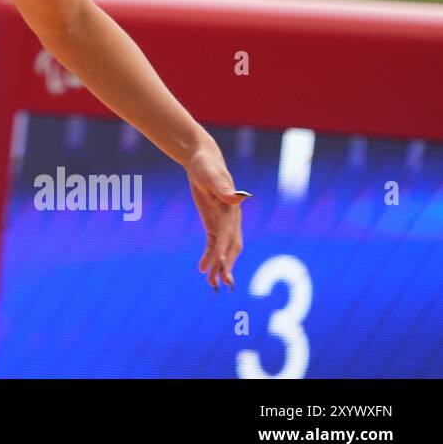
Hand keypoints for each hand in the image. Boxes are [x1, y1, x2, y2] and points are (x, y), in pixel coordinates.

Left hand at [183, 141, 248, 291]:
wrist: (202, 160)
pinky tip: (203, 269)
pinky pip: (213, 243)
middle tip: (223, 284)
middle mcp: (231, 218)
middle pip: (231, 247)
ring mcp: (223, 222)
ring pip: (223, 249)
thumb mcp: (211, 175)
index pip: (229, 235)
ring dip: (218, 266)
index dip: (224, 251)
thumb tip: (240, 197)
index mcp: (232, 209)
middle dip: (227, 265)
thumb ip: (224, 188)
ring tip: (212, 284)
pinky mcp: (213, 222)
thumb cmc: (207, 165)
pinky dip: (209, 256)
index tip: (221, 267)